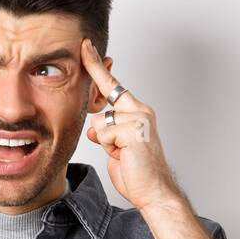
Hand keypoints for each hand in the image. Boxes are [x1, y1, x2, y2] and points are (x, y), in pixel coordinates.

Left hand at [81, 38, 180, 211]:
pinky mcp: (135, 130)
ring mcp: (139, 118)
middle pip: (107, 91)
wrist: (154, 192)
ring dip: (105, 142)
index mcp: (136, 112)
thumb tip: (93, 127)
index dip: (98, 66)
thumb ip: (105, 131)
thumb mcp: (115, 147)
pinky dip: (107, 148)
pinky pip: (103, 133)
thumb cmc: (137, 172)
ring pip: (100, 121)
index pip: (113, 85)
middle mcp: (140, 110)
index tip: (85, 46)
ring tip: (122, 154)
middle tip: (97, 87)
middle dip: (97, 90)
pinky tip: (124, 155)